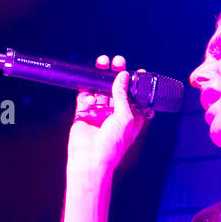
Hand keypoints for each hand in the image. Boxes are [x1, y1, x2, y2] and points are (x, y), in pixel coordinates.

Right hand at [67, 54, 149, 180]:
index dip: (135, 84)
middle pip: (116, 90)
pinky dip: (87, 92)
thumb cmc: (112, 145)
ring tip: (102, 63)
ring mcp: (99, 114)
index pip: (134, 97)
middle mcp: (115, 116)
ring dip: (101, 78)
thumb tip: (123, 76)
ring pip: (100, 90)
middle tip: (117, 61)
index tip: (137, 71)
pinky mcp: (83, 114)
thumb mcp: (125, 117)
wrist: (90, 159)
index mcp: (131, 118)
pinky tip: (90, 94)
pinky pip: (85, 98)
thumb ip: (123, 95)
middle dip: (117, 75)